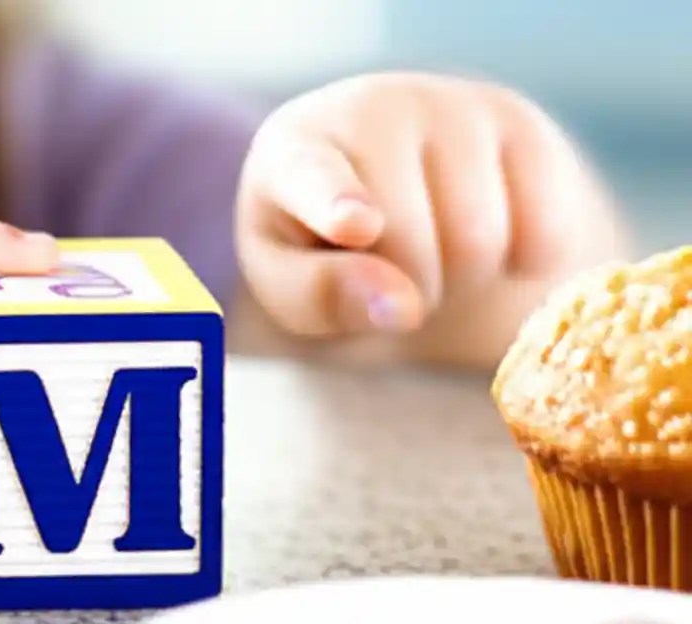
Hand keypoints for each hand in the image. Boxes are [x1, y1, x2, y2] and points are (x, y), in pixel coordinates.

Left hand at [235, 72, 626, 363]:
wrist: (389, 205)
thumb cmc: (320, 252)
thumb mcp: (292, 288)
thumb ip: (322, 296)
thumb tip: (398, 306)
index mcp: (290, 151)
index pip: (314, 177)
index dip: (339, 203)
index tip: (358, 225)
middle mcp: (370, 110)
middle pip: (409, 241)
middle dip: (405, 289)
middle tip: (390, 276)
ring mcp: (450, 107)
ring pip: (478, 239)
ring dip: (461, 282)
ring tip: (432, 258)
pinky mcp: (520, 124)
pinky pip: (544, 230)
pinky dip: (522, 264)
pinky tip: (491, 243)